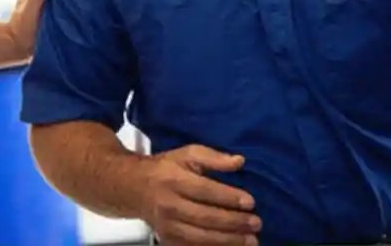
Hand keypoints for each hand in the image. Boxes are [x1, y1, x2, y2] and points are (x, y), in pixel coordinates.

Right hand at [139, 145, 260, 245]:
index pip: (205, 190)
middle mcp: (169, 205)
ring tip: (250, 240)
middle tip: (257, 224)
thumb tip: (240, 161)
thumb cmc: (167, 168)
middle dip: (233, 222)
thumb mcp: (188, 154)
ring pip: (200, 237)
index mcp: (174, 180)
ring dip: (228, 240)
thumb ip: (214, 157)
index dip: (228, 197)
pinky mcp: (167, 239)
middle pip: (205, 217)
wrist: (134, 188)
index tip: (251, 202)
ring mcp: (167, 226)